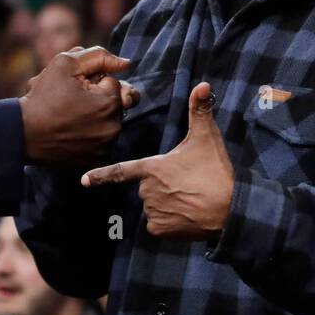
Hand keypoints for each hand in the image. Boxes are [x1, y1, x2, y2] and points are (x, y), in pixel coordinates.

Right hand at [20, 46, 129, 167]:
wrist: (22, 134)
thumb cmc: (43, 97)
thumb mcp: (65, 64)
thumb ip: (98, 56)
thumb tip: (125, 63)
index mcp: (110, 102)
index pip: (113, 82)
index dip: (92, 81)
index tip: (73, 89)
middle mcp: (114, 127)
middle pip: (115, 103)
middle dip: (100, 98)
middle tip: (74, 103)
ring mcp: (106, 146)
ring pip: (109, 121)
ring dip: (96, 116)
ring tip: (69, 117)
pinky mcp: (97, 159)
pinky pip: (101, 140)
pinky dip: (90, 134)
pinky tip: (71, 132)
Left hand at [81, 81, 233, 238]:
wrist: (231, 210)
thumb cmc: (216, 171)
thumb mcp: (208, 138)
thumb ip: (200, 111)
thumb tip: (203, 84)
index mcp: (152, 168)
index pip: (122, 170)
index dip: (101, 175)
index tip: (83, 181)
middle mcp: (147, 191)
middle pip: (147, 186)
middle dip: (162, 184)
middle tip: (187, 182)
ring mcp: (153, 212)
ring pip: (153, 205)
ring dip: (167, 203)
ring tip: (190, 198)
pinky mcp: (160, 230)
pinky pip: (158, 224)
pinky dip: (170, 221)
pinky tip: (187, 214)